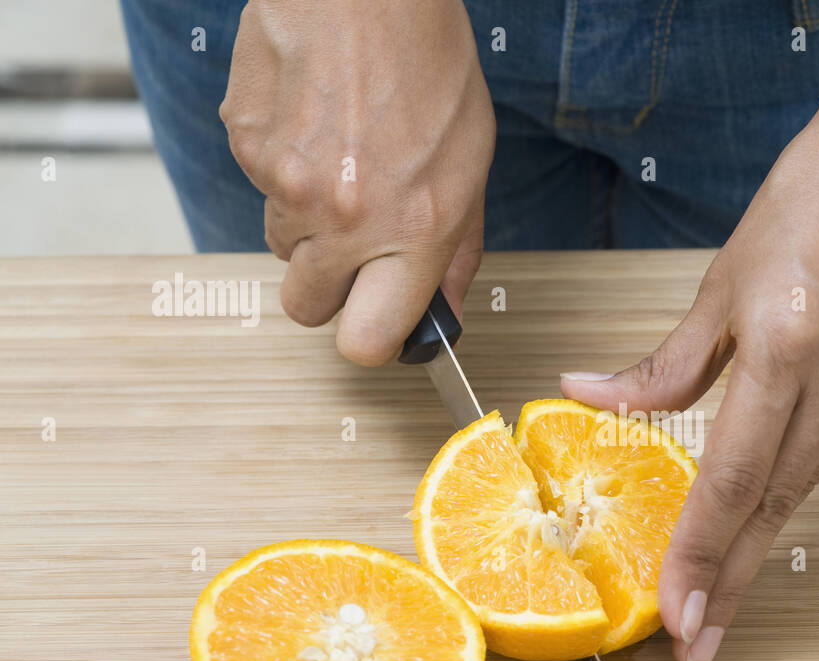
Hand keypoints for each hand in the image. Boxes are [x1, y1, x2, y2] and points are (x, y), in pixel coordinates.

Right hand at [220, 0, 493, 363]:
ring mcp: (287, 184)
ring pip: (282, 245)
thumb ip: (456, 244)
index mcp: (412, 230)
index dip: (371, 337)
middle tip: (356, 242)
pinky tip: (315, 123)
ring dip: (307, 223)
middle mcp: (345, 218)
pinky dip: (283, 168)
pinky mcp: (246, 145)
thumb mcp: (472, 160)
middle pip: (307, 306)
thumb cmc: (428, 61)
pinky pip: (260, 187)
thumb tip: (443, 305)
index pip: (367, 341)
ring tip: (342, 160)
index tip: (379, 322)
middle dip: (330, 285)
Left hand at [562, 78, 818, 660]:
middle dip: (731, 581)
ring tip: (719, 594)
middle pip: (775, 504)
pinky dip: (792, 480)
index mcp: (786, 345)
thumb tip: (589, 396)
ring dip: (759, 542)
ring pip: (806, 482)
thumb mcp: (724, 278)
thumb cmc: (810, 196)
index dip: (700, 554)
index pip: (732, 477)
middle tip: (699, 650)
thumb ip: (666, 361)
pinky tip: (764, 505)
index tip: (677, 616)